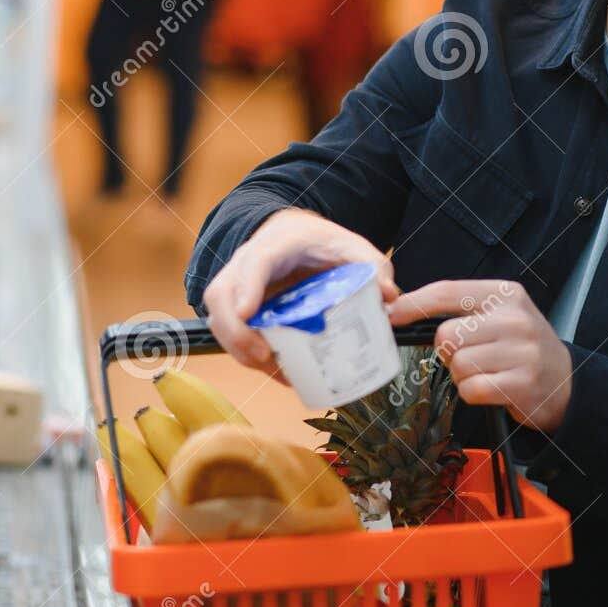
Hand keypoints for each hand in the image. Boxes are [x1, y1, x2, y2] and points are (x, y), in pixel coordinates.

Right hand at [202, 208, 398, 370]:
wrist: (295, 236)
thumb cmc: (320, 243)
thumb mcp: (351, 247)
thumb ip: (372, 266)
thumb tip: (388, 297)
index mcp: (277, 244)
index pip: (254, 262)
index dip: (247, 287)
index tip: (246, 314)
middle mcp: (246, 262)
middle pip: (221, 294)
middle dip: (235, 331)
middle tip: (264, 357)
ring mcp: (236, 284)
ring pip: (219, 317)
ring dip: (239, 348)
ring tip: (275, 371)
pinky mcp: (235, 305)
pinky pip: (227, 331)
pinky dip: (245, 354)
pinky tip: (275, 370)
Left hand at [387, 279, 572, 432]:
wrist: (566, 383)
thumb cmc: (521, 348)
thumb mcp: (500, 315)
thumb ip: (460, 310)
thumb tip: (401, 311)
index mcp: (505, 294)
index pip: (447, 292)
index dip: (413, 304)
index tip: (390, 314)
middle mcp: (514, 318)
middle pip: (446, 335)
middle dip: (449, 353)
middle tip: (472, 357)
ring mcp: (521, 351)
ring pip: (457, 365)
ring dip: (463, 376)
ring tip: (488, 373)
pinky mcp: (522, 383)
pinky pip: (471, 389)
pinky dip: (474, 393)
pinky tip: (495, 389)